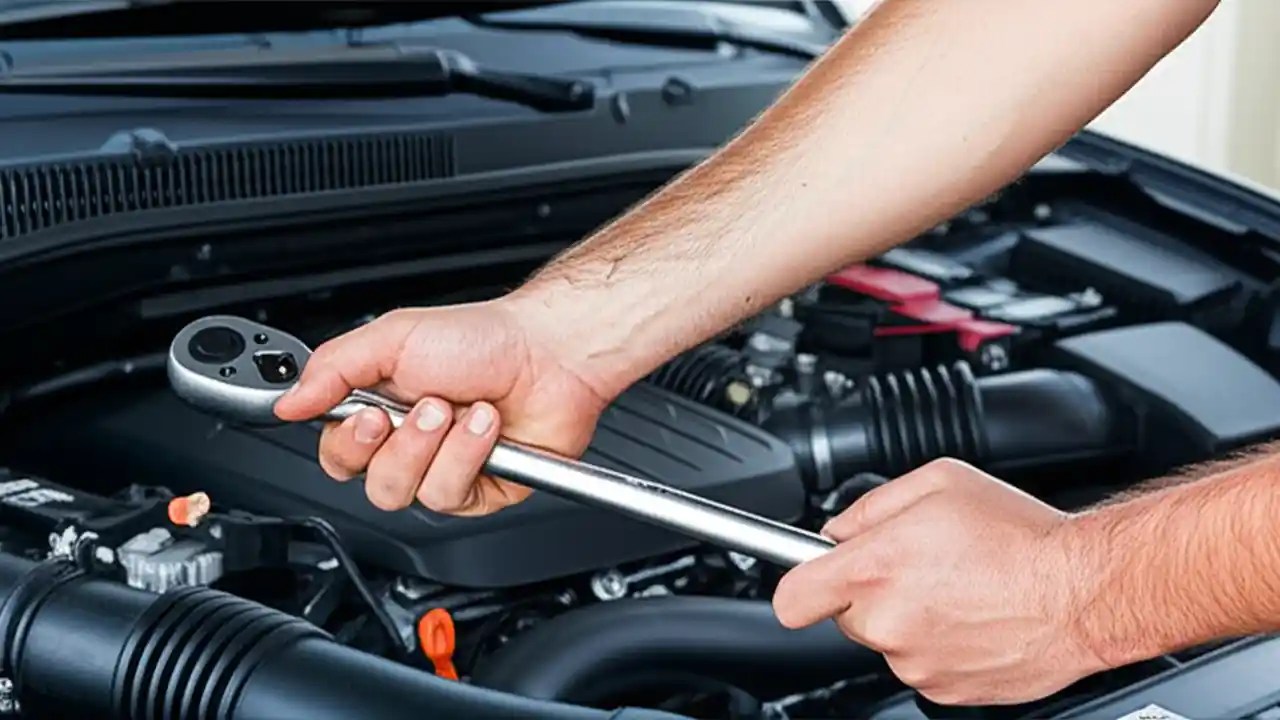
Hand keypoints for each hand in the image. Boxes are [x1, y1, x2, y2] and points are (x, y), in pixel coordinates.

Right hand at [273, 298, 610, 515]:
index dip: (347, 443)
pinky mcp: (479, 490)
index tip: (368, 415)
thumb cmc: (484, 338)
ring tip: (464, 410)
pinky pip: (450, 496)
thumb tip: (286, 401)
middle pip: (369, 482)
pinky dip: (469, 456)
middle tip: (429, 404)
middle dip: (400, 442)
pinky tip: (487, 426)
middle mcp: (410, 443)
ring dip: (436, 446)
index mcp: (381, 407)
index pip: (337, 452)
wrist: (550, 354)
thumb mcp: (394, 336)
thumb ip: (331, 368)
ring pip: (406, 493)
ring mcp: (445, 469)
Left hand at [772, 459, 1108, 705]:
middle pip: (843, 614)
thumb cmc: (1019, 534)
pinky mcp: (944, 689)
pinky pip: (920, 664)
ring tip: (956, 589)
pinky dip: (937, 644)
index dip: (798, 584)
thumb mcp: (936, 482)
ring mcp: (915, 662)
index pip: (791, 598)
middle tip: (915, 567)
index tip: (808, 577)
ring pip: (885, 639)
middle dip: (868, 591)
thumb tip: (837, 532)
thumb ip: (869, 506)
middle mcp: (888, 621)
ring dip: (906, 617)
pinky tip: (971, 617)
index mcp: (874, 567)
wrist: (1083, 590)